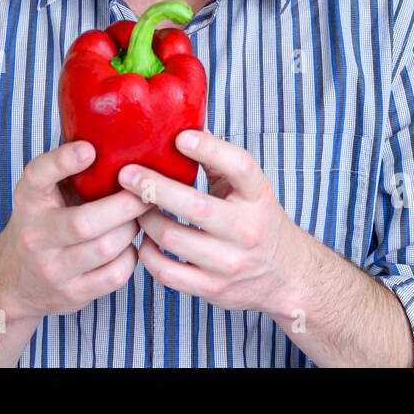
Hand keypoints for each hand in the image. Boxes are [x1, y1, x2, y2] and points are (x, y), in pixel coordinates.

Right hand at [0, 140, 155, 318]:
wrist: (13, 281)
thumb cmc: (42, 222)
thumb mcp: (42, 192)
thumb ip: (66, 166)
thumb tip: (112, 127)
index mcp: (28, 199)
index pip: (38, 176)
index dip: (63, 161)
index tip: (90, 149)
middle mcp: (35, 234)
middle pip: (86, 221)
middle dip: (126, 204)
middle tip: (148, 190)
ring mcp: (53, 269)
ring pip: (107, 247)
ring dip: (132, 229)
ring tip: (142, 216)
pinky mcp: (72, 293)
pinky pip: (115, 274)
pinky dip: (131, 256)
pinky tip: (131, 244)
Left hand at [120, 128, 306, 315]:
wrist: (286, 275)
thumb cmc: (257, 221)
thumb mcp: (249, 189)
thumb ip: (218, 160)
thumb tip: (180, 125)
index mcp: (258, 196)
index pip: (240, 167)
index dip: (210, 149)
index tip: (181, 137)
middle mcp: (247, 229)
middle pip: (195, 206)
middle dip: (153, 187)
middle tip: (126, 174)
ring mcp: (229, 263)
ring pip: (172, 237)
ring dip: (144, 219)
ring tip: (133, 207)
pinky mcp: (212, 288)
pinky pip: (166, 271)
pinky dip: (147, 253)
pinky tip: (144, 239)